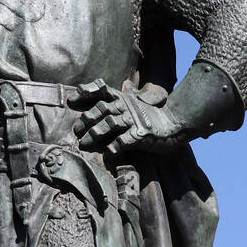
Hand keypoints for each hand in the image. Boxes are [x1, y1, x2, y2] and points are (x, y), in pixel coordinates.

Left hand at [68, 80, 184, 164]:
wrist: (175, 125)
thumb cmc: (151, 117)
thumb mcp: (134, 105)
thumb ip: (120, 102)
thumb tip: (107, 99)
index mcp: (123, 99)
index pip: (102, 91)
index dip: (86, 93)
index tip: (71, 100)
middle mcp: (127, 107)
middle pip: (102, 109)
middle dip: (87, 119)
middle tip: (76, 131)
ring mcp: (134, 120)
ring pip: (110, 123)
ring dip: (95, 134)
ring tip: (84, 144)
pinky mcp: (141, 134)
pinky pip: (123, 141)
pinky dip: (113, 148)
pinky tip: (107, 155)